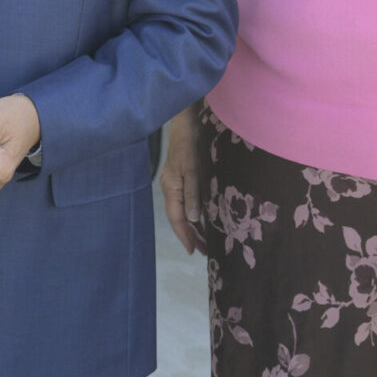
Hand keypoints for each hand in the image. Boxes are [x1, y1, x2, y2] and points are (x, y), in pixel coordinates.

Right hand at [160, 104, 203, 253]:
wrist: (186, 124)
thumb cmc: (189, 145)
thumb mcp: (192, 169)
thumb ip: (192, 194)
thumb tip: (194, 220)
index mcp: (170, 188)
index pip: (176, 218)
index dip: (184, 235)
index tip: (193, 251)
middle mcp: (171, 188)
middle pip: (178, 218)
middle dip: (190, 235)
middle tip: (203, 252)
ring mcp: (175, 184)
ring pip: (183, 211)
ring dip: (193, 227)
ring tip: (205, 242)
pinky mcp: (182, 179)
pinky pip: (187, 202)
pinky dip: (195, 214)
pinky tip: (204, 220)